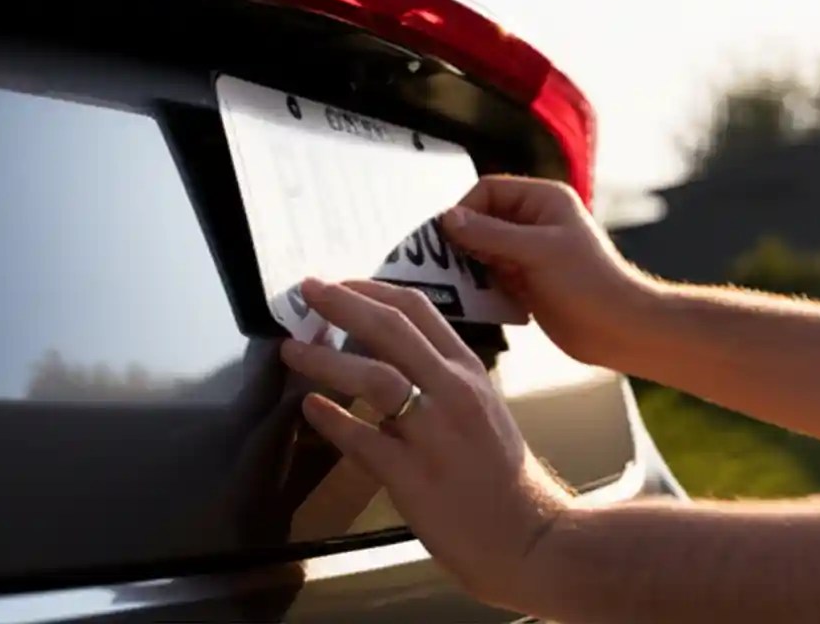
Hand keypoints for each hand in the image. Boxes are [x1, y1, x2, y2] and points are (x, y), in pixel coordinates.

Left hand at [280, 278, 575, 612]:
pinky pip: (361, 439)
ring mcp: (434, 433)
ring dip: (324, 359)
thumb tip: (379, 358)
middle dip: (340, 304)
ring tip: (291, 349)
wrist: (529, 537)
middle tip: (304, 291)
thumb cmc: (499, 472)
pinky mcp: (414, 477)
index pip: (417, 309)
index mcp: (468, 370)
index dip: (368, 288)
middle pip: (390, 329)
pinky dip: (331, 419)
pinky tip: (310, 407)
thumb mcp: (480, 407)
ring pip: (374, 376)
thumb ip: (437, 378)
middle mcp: (454, 391)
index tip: (334, 283)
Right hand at [441, 174, 654, 365]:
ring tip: (462, 286)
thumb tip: (448, 219)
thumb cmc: (588, 283)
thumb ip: (490, 233)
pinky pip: (492, 277)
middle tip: (446, 265)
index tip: (448, 239)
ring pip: (484, 251)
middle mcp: (534, 222)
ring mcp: (530, 253)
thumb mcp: (535, 251)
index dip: (466, 210)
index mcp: (543, 200)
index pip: (489, 190)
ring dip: (471, 267)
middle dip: (464, 242)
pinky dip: (482, 287)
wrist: (620, 330)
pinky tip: (479, 301)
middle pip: (482, 221)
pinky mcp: (527, 282)